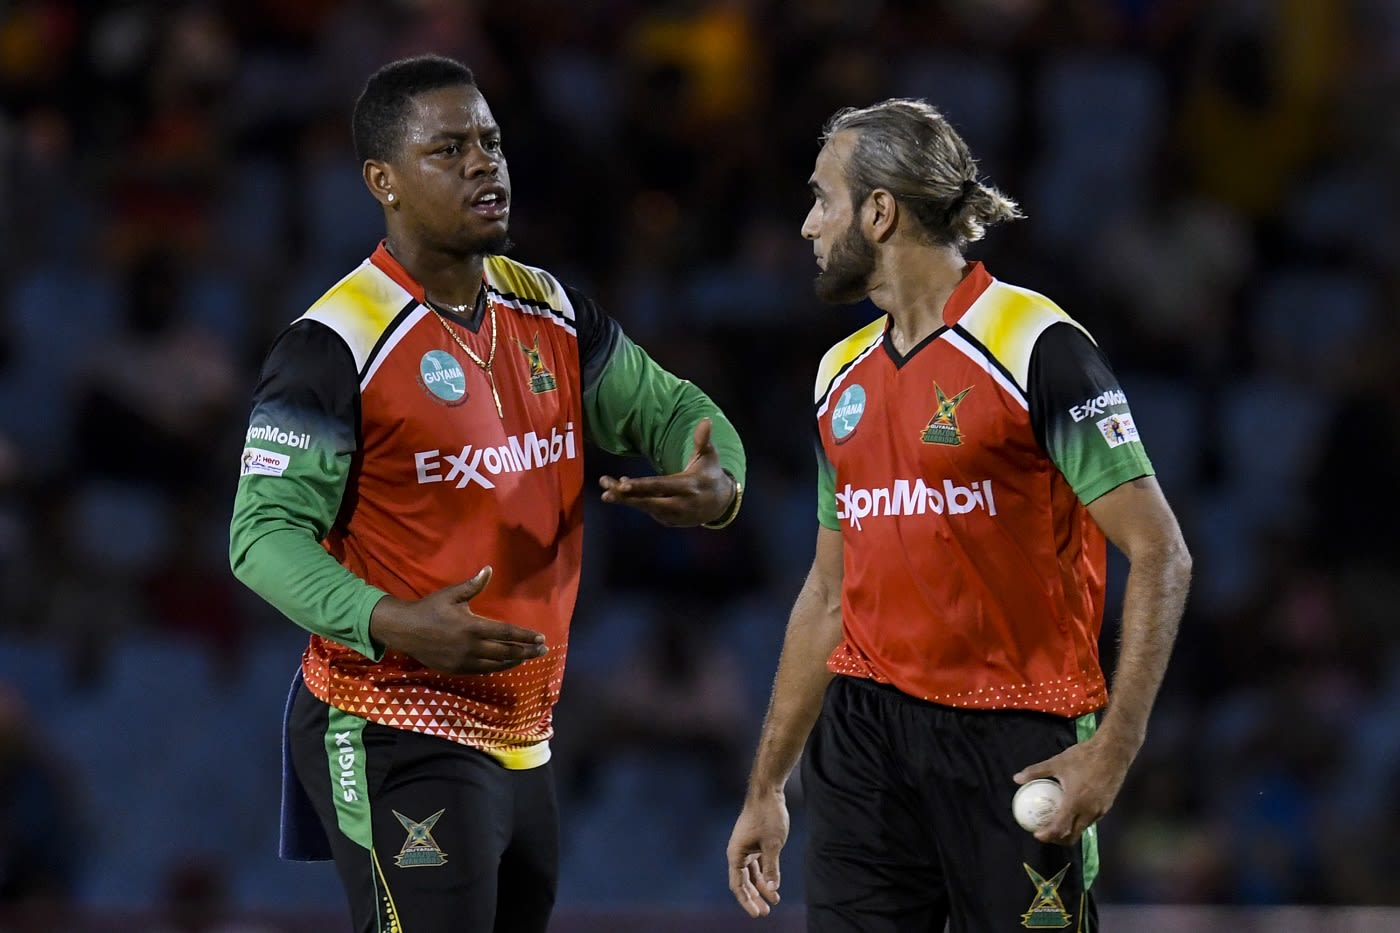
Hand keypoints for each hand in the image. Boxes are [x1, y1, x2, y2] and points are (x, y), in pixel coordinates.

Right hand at [369, 567, 547, 674]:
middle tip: (542, 650)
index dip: (525, 636)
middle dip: (527, 651)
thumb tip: (489, 569)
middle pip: (506, 652)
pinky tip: (505, 664)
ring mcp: (463, 661)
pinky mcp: (456, 669)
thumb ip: (473, 585)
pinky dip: (497, 668)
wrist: (404, 630)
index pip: (506, 633)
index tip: (541, 638)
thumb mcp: (451, 594)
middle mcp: (471, 647)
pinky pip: (482, 671)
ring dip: (514, 661)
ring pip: (496, 665)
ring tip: (528, 656)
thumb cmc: (429, 609)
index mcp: (472, 627)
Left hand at [599, 418, 736, 526]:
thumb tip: (706, 420)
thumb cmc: (710, 473)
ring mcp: (674, 516)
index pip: (660, 486)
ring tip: (605, 490)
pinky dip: (634, 501)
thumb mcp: (709, 456)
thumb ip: (703, 440)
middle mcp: (680, 504)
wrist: (720, 503)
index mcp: (689, 487)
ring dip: (624, 500)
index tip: (622, 483)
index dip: (641, 486)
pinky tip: (619, 490)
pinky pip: (648, 510)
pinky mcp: (669, 521)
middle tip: (605, 491)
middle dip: (626, 497)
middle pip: (648, 502)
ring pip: (645, 508)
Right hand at [727, 789, 787, 917]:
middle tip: (766, 912)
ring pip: (752, 874)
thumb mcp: (773, 844)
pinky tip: (774, 884)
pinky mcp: (754, 843)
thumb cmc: (768, 816)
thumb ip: (771, 868)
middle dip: (754, 897)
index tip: (757, 914)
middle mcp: (738, 853)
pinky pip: (757, 864)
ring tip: (774, 900)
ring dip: (761, 887)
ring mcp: (746, 848)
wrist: (768, 792)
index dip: (747, 901)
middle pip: (743, 882)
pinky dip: (765, 874)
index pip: (738, 885)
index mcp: (736, 854)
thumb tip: (773, 888)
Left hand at [1013, 734, 1134, 844]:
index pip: (1060, 828)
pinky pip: (1091, 820)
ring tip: (1057, 822)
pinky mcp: (1107, 806)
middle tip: (1046, 832)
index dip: (1047, 835)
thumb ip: (1035, 772)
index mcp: (1075, 802)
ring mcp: (1100, 810)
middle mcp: (1089, 811)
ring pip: (1083, 828)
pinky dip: (1080, 821)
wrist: (1113, 752)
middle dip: (1058, 839)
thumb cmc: (1084, 757)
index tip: (1037, 834)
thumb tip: (1016, 778)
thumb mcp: (1056, 763)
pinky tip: (1072, 810)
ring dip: (1070, 830)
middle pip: (1072, 835)